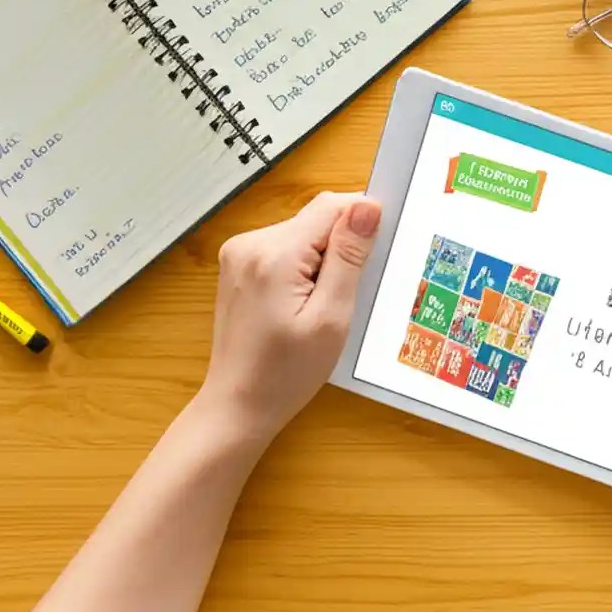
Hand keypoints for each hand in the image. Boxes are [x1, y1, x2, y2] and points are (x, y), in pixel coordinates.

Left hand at [201, 192, 381, 437]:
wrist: (238, 405)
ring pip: (302, 234)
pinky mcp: (237, 265)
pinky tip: (302, 305)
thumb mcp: (331, 318)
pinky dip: (302, 268)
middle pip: (316, 219)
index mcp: (274, 254)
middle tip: (346, 296)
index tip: (374, 258)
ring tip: (321, 306)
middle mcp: (250, 243)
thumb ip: (349, 258)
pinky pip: (284, 249)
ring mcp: (238, 253)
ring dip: (322, 261)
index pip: (331, 206)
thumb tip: (367, 206)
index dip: (362, 223)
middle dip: (340, 248)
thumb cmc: (286, 373)